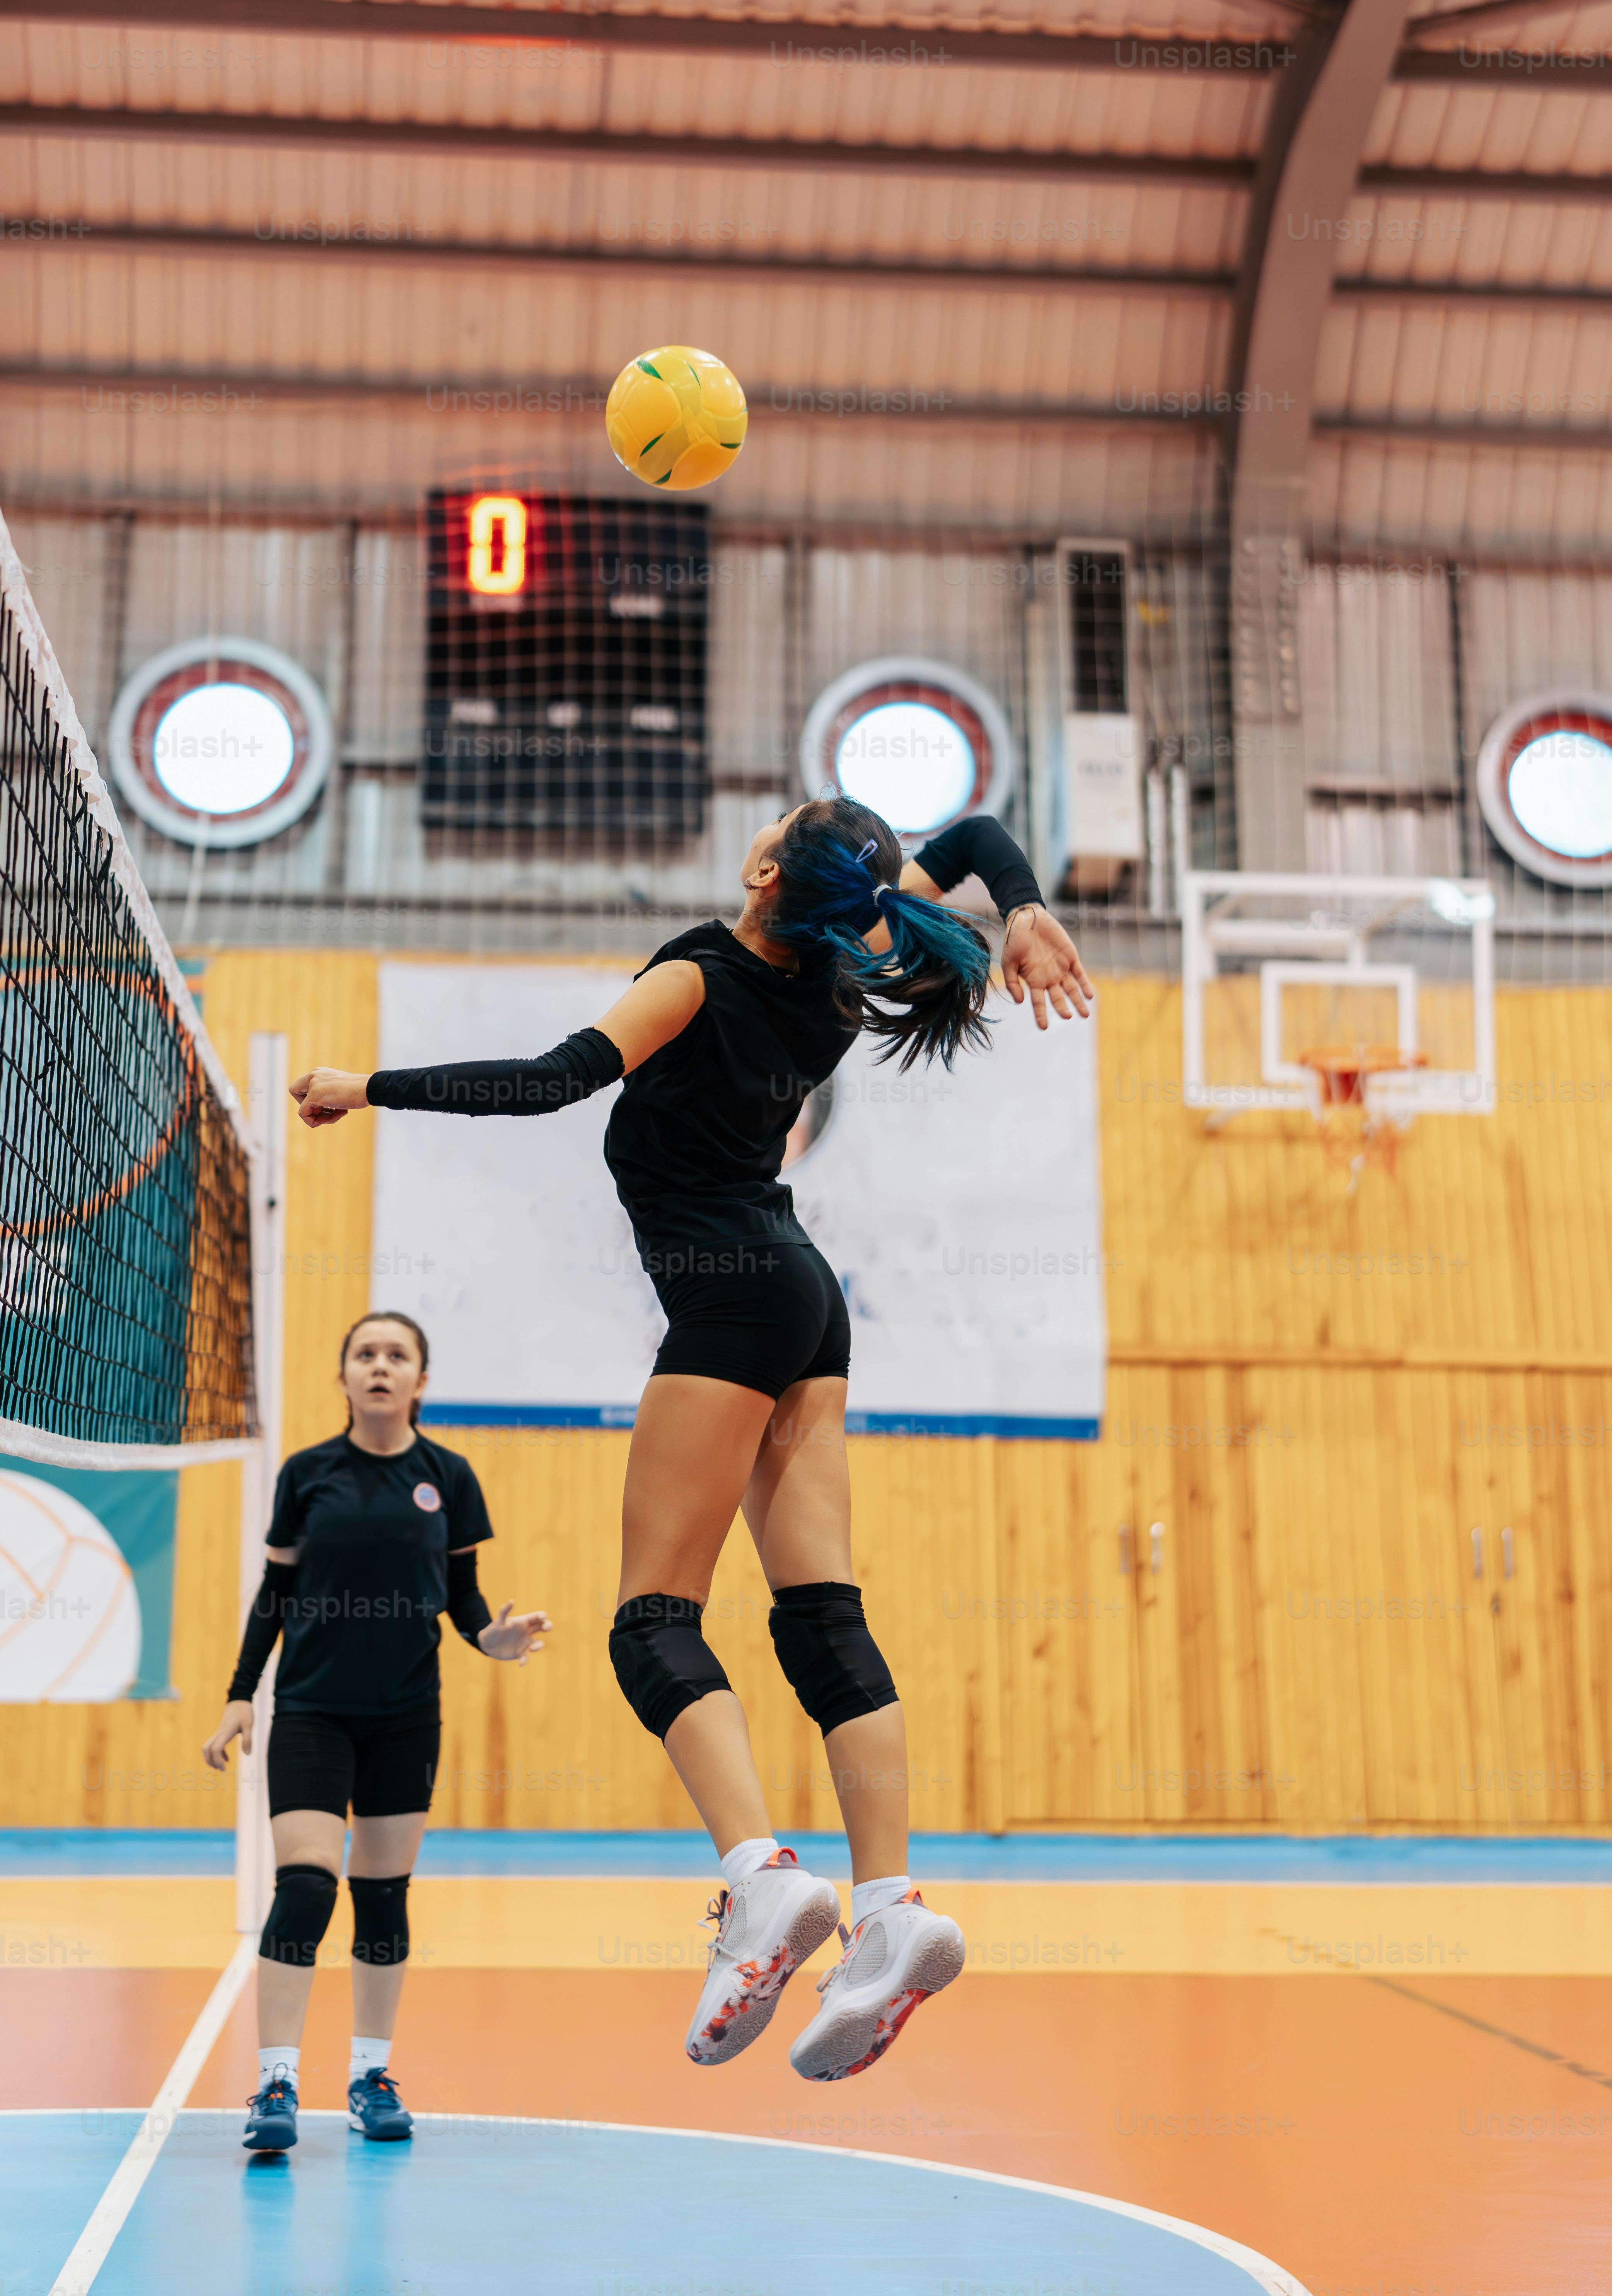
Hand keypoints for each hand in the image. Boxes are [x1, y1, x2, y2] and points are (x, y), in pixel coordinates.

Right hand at [203, 1699, 254, 1770]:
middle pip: (206, 1749)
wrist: (239, 1699)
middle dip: (210, 1761)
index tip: (224, 1768)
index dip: (217, 1760)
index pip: (215, 1749)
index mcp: (225, 1731)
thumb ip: (248, 1739)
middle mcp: (219, 1732)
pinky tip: (227, 1759)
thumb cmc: (244, 1711)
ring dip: (212, 1758)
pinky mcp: (221, 1731)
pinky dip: (219, 1754)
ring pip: (208, 1747)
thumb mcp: (249, 1724)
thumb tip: (247, 1754)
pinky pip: (215, 1745)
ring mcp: (219, 1732)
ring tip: (221, 1767)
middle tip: (221, 1769)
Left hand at [290, 1068, 369, 1128]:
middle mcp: (313, 1075)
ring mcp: (313, 1085)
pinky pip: (304, 1114)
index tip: (324, 1103)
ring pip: (303, 1108)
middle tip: (329, 1109)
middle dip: (311, 1107)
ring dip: (319, 1117)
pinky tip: (338, 1115)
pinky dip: (316, 1121)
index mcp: (319, 1073)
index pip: (301, 1086)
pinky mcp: (315, 1095)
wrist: (369, 1088)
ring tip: (339, 1114)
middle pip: (296, 1093)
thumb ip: (327, 1094)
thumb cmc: (360, 1091)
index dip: (308, 1098)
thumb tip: (320, 1110)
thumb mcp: (340, 1089)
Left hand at [478, 1602, 551, 1664]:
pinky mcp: (520, 1653)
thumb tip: (511, 1601)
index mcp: (523, 1622)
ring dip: (538, 1645)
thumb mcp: (498, 1621)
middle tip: (546, 1628)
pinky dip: (525, 1660)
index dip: (542, 1616)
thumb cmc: (492, 1630)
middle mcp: (526, 1631)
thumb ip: (504, 1611)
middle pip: (542, 1627)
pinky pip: (526, 1657)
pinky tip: (520, 1663)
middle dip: (547, 1625)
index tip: (543, 1618)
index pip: (536, 1617)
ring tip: (531, 1648)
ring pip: (538, 1643)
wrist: (486, 1644)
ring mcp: (524, 1642)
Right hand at [1002, 905, 1093, 1025]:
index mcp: (1033, 981)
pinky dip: (1085, 985)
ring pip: (1072, 990)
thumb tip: (1020, 1002)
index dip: (1041, 1015)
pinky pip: (1080, 974)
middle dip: (1063, 1008)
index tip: (1043, 1028)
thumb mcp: (1008, 962)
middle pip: (1058, 998)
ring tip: (1085, 1014)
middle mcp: (1048, 978)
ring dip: (1078, 1002)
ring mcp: (1061, 968)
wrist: (1028, 919)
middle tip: (1067, 1017)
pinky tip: (1089, 995)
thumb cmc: (1014, 940)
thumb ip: (1012, 982)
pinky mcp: (1071, 958)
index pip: (1038, 1002)